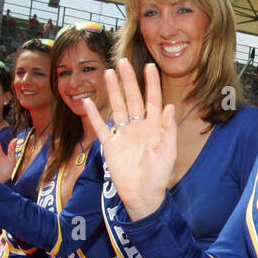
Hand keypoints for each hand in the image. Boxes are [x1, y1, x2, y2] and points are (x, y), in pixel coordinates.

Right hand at [86, 59, 176, 220]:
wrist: (142, 196)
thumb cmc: (159, 176)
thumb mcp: (168, 152)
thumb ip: (168, 129)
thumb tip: (169, 106)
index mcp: (153, 127)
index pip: (152, 100)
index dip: (151, 84)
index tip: (149, 66)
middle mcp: (137, 127)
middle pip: (132, 99)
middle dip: (128, 80)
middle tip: (124, 62)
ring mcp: (123, 135)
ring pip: (117, 107)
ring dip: (113, 91)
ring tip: (109, 73)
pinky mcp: (110, 146)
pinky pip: (101, 128)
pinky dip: (94, 115)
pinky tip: (89, 102)